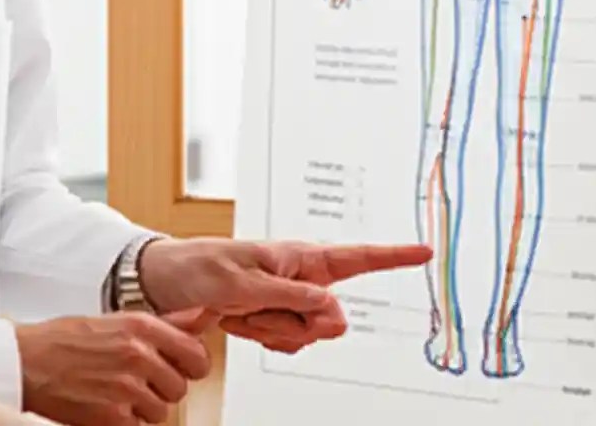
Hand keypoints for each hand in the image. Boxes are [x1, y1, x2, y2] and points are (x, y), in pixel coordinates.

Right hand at [15, 309, 215, 425]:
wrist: (25, 362)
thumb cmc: (65, 340)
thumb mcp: (119, 320)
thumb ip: (167, 323)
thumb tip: (204, 316)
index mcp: (142, 327)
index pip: (196, 355)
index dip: (189, 366)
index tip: (176, 368)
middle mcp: (138, 354)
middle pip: (179, 387)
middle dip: (161, 388)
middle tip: (134, 381)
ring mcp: (126, 387)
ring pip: (161, 411)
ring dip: (142, 408)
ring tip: (115, 392)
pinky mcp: (112, 416)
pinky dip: (123, 422)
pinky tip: (104, 405)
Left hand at [138, 238, 431, 352]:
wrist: (169, 284)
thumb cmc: (200, 268)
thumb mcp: (243, 283)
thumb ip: (291, 299)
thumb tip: (333, 313)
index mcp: (299, 257)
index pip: (356, 258)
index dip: (393, 256)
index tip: (426, 251)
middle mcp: (301, 279)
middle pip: (329, 318)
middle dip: (291, 322)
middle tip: (252, 306)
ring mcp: (289, 302)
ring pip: (306, 336)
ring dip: (267, 329)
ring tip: (238, 308)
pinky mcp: (275, 319)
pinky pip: (287, 344)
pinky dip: (262, 338)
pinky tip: (239, 321)